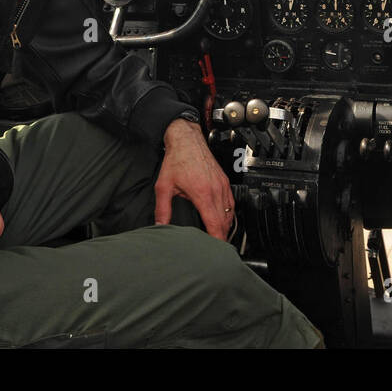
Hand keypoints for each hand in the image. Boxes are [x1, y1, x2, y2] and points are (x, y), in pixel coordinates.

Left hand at [155, 118, 234, 239]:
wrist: (187, 139)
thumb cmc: (177, 159)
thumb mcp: (164, 186)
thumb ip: (162, 208)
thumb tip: (160, 225)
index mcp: (202, 194)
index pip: (215, 224)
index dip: (217, 240)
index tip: (216, 250)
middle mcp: (216, 190)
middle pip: (225, 222)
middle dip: (222, 237)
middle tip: (217, 250)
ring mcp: (222, 185)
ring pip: (230, 213)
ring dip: (226, 226)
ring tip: (219, 238)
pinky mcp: (224, 180)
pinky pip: (231, 202)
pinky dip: (229, 214)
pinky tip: (223, 219)